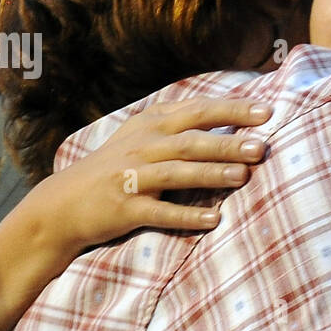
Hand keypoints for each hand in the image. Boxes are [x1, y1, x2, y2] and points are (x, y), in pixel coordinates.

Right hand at [23, 96, 272, 266]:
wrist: (63, 204)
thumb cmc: (115, 168)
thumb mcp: (142, 137)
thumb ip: (180, 126)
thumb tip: (232, 116)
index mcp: (151, 124)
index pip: (198, 111)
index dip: (233, 109)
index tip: (267, 111)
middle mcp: (143, 147)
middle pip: (191, 140)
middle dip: (228, 142)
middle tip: (262, 146)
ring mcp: (132, 177)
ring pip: (177, 172)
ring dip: (211, 174)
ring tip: (243, 176)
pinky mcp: (125, 208)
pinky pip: (160, 212)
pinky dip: (186, 215)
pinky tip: (212, 220)